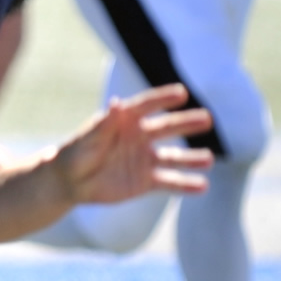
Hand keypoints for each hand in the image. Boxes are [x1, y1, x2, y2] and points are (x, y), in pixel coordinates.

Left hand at [54, 83, 214, 205]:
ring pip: (173, 157)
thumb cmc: (77, 152)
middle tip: (207, 119)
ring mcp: (145, 159)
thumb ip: (104, 123)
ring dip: (191, 158)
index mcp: (126, 120)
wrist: (71, 181)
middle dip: (187, 123)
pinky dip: (186, 184)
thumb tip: (117, 103)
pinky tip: (202, 186)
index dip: (163, 99)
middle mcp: (140, 137)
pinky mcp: (146, 181)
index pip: (147, 106)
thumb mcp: (88, 138)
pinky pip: (169, 182)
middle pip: (167, 128)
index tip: (181, 93)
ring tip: (209, 159)